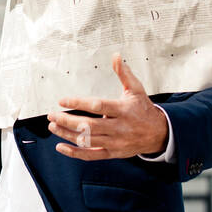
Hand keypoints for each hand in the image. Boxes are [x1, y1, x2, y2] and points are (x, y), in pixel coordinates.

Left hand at [47, 53, 167, 160]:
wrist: (159, 134)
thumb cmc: (143, 109)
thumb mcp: (136, 90)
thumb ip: (124, 74)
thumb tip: (116, 56)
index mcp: (123, 110)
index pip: (97, 106)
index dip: (78, 103)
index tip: (62, 100)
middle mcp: (119, 128)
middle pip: (89, 126)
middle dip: (67, 121)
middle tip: (52, 116)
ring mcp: (115, 142)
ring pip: (87, 141)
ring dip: (67, 134)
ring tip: (53, 126)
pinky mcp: (113, 153)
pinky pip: (91, 155)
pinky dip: (74, 153)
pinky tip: (60, 146)